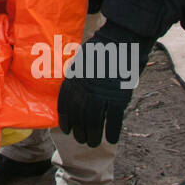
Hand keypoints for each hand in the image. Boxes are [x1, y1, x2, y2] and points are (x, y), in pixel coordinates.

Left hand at [55, 22, 150, 146]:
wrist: (120, 40)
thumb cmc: (101, 49)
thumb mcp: (81, 61)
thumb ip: (76, 77)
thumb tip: (72, 92)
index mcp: (73, 79)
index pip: (65, 104)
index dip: (65, 120)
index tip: (66, 130)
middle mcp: (84, 88)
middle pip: (78, 116)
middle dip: (79, 131)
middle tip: (81, 140)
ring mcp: (100, 93)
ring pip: (93, 121)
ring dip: (93, 135)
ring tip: (93, 143)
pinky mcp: (117, 96)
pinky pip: (113, 119)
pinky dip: (111, 131)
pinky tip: (111, 139)